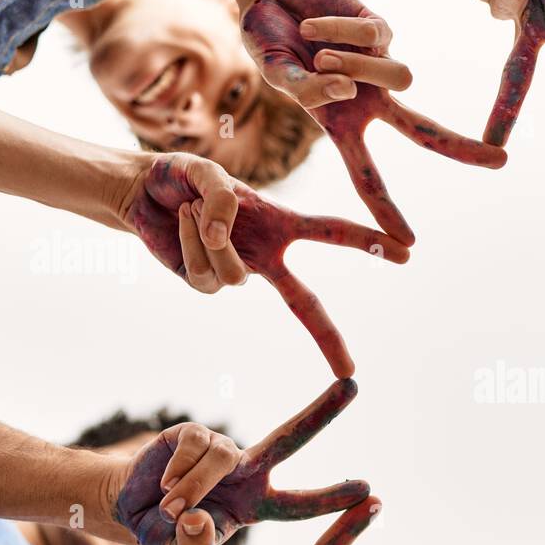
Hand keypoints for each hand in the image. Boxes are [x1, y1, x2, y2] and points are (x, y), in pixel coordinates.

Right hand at [110, 379, 366, 544]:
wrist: (127, 508)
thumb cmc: (167, 532)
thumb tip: (200, 517)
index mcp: (257, 504)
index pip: (298, 504)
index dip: (331, 498)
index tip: (368, 491)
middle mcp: (247, 471)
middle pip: (290, 438)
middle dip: (322, 412)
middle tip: (353, 387)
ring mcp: (221, 449)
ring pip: (222, 460)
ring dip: (195, 488)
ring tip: (172, 506)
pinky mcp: (193, 433)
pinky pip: (193, 448)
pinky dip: (176, 472)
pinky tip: (163, 483)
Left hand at [122, 153, 407, 377]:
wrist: (140, 191)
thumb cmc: (183, 177)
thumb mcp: (207, 173)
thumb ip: (223, 201)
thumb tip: (225, 239)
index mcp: (281, 224)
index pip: (332, 234)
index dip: (368, 241)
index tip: (404, 252)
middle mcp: (265, 254)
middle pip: (305, 304)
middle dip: (327, 338)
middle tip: (348, 370)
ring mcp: (236, 272)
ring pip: (236, 276)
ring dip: (209, 238)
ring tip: (192, 207)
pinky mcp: (205, 282)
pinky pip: (206, 277)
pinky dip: (190, 245)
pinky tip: (181, 223)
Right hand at [240, 0, 506, 244]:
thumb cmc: (271, 44)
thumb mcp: (277, 75)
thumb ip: (306, 90)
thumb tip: (347, 88)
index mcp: (344, 126)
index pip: (368, 178)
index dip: (386, 210)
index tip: (409, 244)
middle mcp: (370, 102)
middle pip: (425, 132)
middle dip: (461, 148)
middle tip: (502, 162)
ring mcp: (380, 66)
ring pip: (399, 78)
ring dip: (355, 67)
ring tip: (317, 53)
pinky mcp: (383, 31)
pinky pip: (373, 38)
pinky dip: (336, 32)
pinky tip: (315, 27)